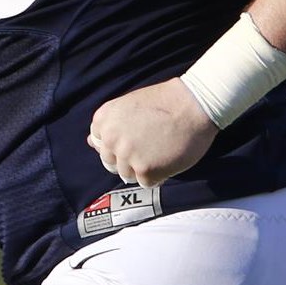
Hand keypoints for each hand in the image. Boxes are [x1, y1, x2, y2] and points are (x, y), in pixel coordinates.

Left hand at [86, 78, 218, 187]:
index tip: (135, 139)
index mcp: (104, 120)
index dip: (119, 145)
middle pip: (112, 163)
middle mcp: (111, 138)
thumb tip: (91, 142)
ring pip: (128, 175)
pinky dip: (158, 175)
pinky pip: (146, 183)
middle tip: (150, 146)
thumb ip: (110, 125)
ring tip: (160, 150)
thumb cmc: (166, 101)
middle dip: (129, 159)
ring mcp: (127, 155)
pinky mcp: (145, 170)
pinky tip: (168, 158)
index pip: (101, 146)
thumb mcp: (129, 105)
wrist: (194, 104)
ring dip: (143, 168)